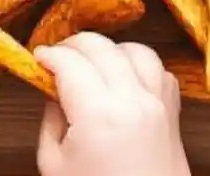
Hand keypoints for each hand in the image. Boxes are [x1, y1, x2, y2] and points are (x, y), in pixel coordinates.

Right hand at [34, 33, 189, 175]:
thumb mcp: (54, 164)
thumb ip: (50, 120)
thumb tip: (54, 90)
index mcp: (97, 114)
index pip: (69, 62)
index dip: (48, 55)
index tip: (36, 59)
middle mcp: (132, 100)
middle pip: (101, 47)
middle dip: (73, 45)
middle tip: (57, 58)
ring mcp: (158, 104)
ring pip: (135, 50)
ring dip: (109, 50)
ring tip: (91, 64)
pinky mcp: (173, 113)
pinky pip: (159, 70)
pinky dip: (139, 65)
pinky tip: (123, 78)